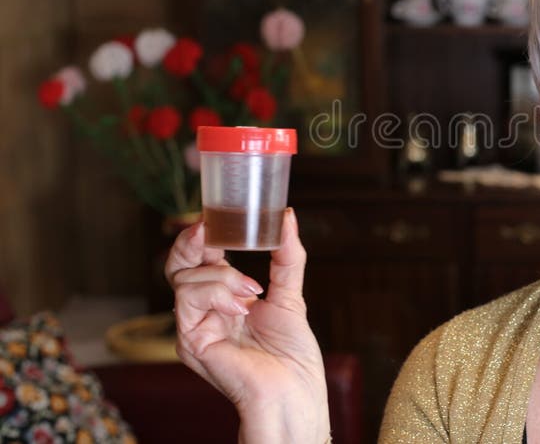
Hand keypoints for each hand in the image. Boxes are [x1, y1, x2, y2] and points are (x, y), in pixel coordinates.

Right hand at [166, 208, 329, 442]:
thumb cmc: (291, 354)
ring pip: (185, 279)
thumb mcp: (290, 294)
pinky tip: (242, 306)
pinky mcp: (191, 342)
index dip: (204, 234)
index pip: (202, 258)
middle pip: (178, 265)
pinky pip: (188, 300)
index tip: (217, 215)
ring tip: (252, 292)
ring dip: (222, 276)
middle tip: (209, 229)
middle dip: (192, 242)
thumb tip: (287, 216)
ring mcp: (194, 326)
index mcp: (224, 298)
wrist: (293, 391)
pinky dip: (217, 294)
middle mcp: (203, 311)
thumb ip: (287, 256)